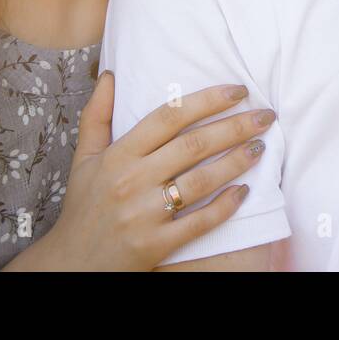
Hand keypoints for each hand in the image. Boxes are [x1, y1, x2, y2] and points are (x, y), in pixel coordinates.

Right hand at [5, 73, 275, 270]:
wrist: (71, 265)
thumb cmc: (83, 208)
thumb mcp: (83, 159)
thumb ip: (97, 115)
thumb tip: (110, 74)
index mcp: (117, 156)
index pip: (169, 116)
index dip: (207, 100)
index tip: (239, 90)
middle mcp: (131, 180)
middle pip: (193, 145)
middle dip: (236, 126)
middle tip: (267, 116)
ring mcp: (144, 214)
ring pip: (201, 180)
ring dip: (237, 161)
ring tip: (261, 147)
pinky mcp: (155, 244)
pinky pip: (199, 222)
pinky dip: (225, 205)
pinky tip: (245, 191)